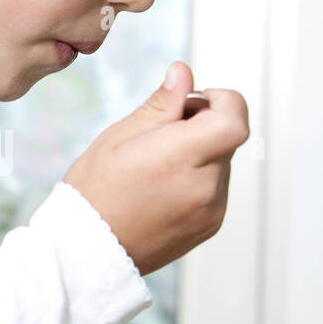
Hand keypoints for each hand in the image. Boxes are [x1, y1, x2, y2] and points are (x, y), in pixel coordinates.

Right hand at [62, 61, 249, 275]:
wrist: (87, 251)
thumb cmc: (95, 190)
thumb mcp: (120, 136)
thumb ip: (162, 103)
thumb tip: (184, 73)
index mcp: (180, 158)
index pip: (235, 118)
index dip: (223, 100)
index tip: (196, 100)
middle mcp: (205, 187)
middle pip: (228, 137)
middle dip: (203, 125)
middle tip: (162, 133)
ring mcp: (211, 210)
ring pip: (222, 162)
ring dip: (201, 153)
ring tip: (157, 166)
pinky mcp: (210, 226)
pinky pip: (216, 188)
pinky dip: (198, 178)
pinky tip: (163, 187)